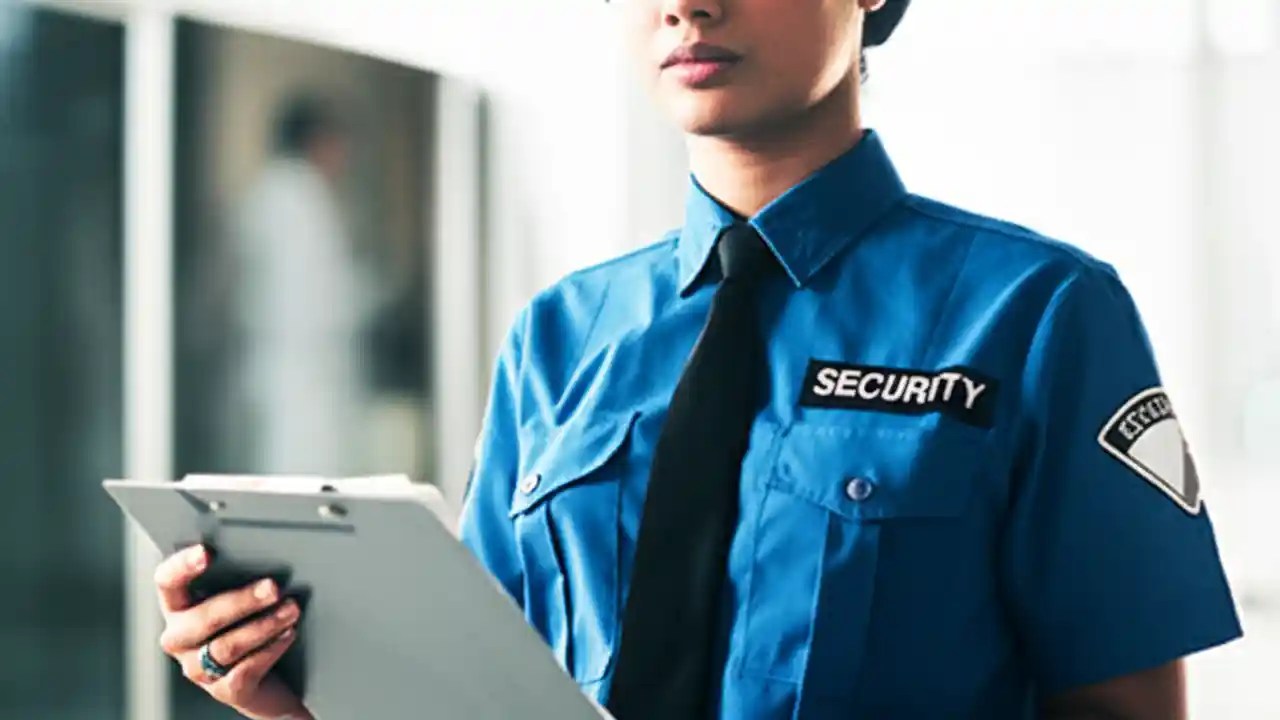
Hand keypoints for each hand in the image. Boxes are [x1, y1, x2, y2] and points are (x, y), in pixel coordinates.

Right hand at [155, 545, 312, 719]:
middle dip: (242, 601)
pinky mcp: (224, 690)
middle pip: (203, 618)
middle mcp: (180, 639)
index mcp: (179, 607)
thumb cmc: (248, 624)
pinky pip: (246, 670)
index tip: (206, 552)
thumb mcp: (238, 599)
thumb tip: (266, 548)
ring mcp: (198, 668)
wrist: (265, 677)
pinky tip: (288, 633)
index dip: (181, 567)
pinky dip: (271, 649)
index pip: (167, 582)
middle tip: (273, 587)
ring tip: (291, 609)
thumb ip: (238, 577)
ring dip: (264, 625)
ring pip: (227, 646)